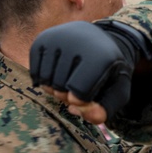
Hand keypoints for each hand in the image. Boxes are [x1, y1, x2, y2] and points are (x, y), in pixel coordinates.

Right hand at [29, 21, 149, 122]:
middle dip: (67, 96)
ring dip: (54, 89)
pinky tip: (56, 72)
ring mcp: (56, 39)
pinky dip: (43, 80)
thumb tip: (84, 114)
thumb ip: (106, 109)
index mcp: (100, 57)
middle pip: (60, 89)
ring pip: (46, 82)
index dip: (83, 100)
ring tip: (67, 79)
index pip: (79, 94)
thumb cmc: (106, 69)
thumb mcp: (117, 90)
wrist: (95, 39)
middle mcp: (76, 43)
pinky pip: (35, 73)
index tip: (89, 92)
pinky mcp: (41, 40)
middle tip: (78, 84)